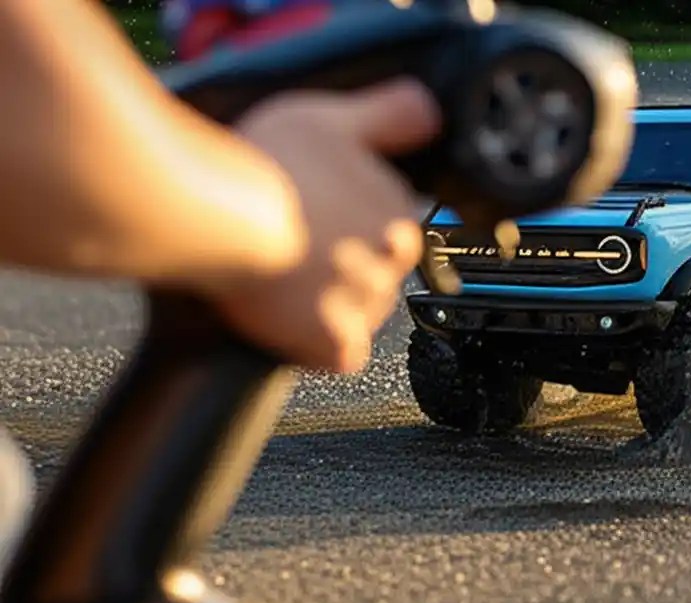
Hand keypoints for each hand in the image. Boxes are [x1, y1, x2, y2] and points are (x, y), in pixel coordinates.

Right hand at [204, 78, 438, 373]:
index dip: (348, 229)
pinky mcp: (334, 338)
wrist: (213, 210)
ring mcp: (367, 299)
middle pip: (377, 274)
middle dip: (343, 268)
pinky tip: (290, 319)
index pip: (390, 233)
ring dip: (329, 306)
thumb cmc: (266, 162)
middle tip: (296, 250)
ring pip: (362, 314)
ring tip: (284, 278)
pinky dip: (317, 345)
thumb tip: (430, 113)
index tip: (315, 221)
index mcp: (399, 210)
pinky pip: (340, 355)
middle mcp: (394, 258)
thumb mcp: (333, 117)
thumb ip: (389, 117)